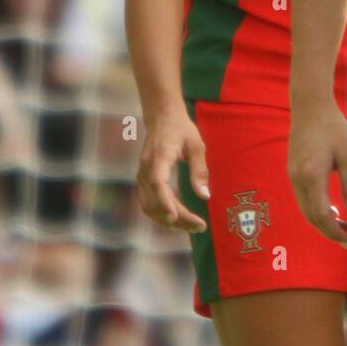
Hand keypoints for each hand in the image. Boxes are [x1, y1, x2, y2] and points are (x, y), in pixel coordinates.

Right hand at [136, 109, 208, 233]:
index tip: (174, 217)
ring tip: (190, 227)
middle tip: (200, 227)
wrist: (161, 118)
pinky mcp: (142, 181)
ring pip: (149, 206)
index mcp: (159, 157)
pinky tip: (177, 220)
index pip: (157, 182)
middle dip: (176, 218)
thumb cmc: (181, 130)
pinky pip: (147, 204)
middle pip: (155, 200)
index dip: (163, 201)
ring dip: (168, 221)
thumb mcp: (197, 145)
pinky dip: (160, 215)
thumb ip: (199, 170)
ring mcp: (141, 176)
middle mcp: (146, 169)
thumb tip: (205, 196)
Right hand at [289, 99, 346, 249]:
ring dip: (321, 221)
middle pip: (311, 216)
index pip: (322, 215)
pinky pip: (302, 198)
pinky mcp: (292, 171)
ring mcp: (292, 175)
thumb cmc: (332, 126)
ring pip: (305, 209)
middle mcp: (298, 179)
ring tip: (341, 226)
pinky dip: (315, 209)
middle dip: (328, 231)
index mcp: (312, 176)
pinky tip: (330, 208)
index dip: (335, 232)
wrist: (310, 106)